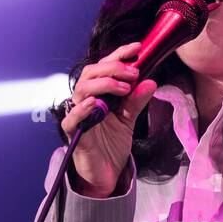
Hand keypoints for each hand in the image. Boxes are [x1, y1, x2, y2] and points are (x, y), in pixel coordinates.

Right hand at [60, 41, 158, 196]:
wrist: (106, 174)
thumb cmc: (112, 145)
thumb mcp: (128, 120)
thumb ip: (136, 101)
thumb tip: (151, 81)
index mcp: (98, 94)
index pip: (104, 67)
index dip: (118, 55)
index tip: (137, 48)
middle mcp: (85, 101)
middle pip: (90, 73)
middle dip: (112, 68)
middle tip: (133, 73)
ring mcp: (78, 116)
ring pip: (81, 90)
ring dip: (103, 84)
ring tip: (123, 87)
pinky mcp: (74, 134)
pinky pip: (72, 119)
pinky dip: (82, 109)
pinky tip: (95, 104)